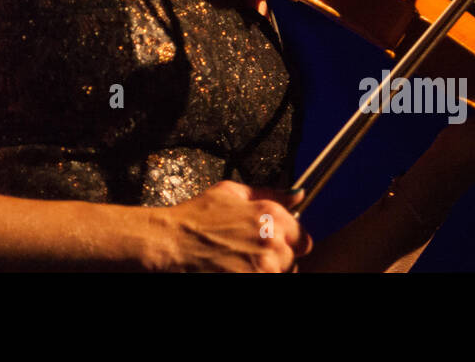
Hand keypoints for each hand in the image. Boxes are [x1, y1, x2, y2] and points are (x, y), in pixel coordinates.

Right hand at [151, 181, 313, 271]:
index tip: (276, 244)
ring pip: (280, 273)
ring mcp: (263, 267)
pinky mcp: (253, 281)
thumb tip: (298, 195)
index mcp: (271, 214)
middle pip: (292, 260)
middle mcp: (272, 241)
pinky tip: (236, 269)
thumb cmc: (196, 217)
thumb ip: (269, 193)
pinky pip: (267, 280)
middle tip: (250, 253)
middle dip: (276, 258)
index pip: (303, 239)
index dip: (289, 242)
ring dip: (266, 270)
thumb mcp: (231, 192)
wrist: (171, 242)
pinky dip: (254, 275)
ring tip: (241, 263)